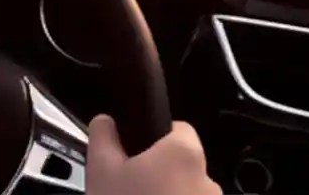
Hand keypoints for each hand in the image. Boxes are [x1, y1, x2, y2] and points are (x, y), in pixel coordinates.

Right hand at [87, 115, 220, 194]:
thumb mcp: (101, 171)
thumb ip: (103, 137)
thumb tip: (104, 121)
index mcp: (184, 153)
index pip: (179, 128)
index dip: (154, 138)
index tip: (136, 153)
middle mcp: (207, 178)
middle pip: (181, 163)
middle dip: (158, 172)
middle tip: (130, 186)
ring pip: (185, 190)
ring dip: (167, 193)